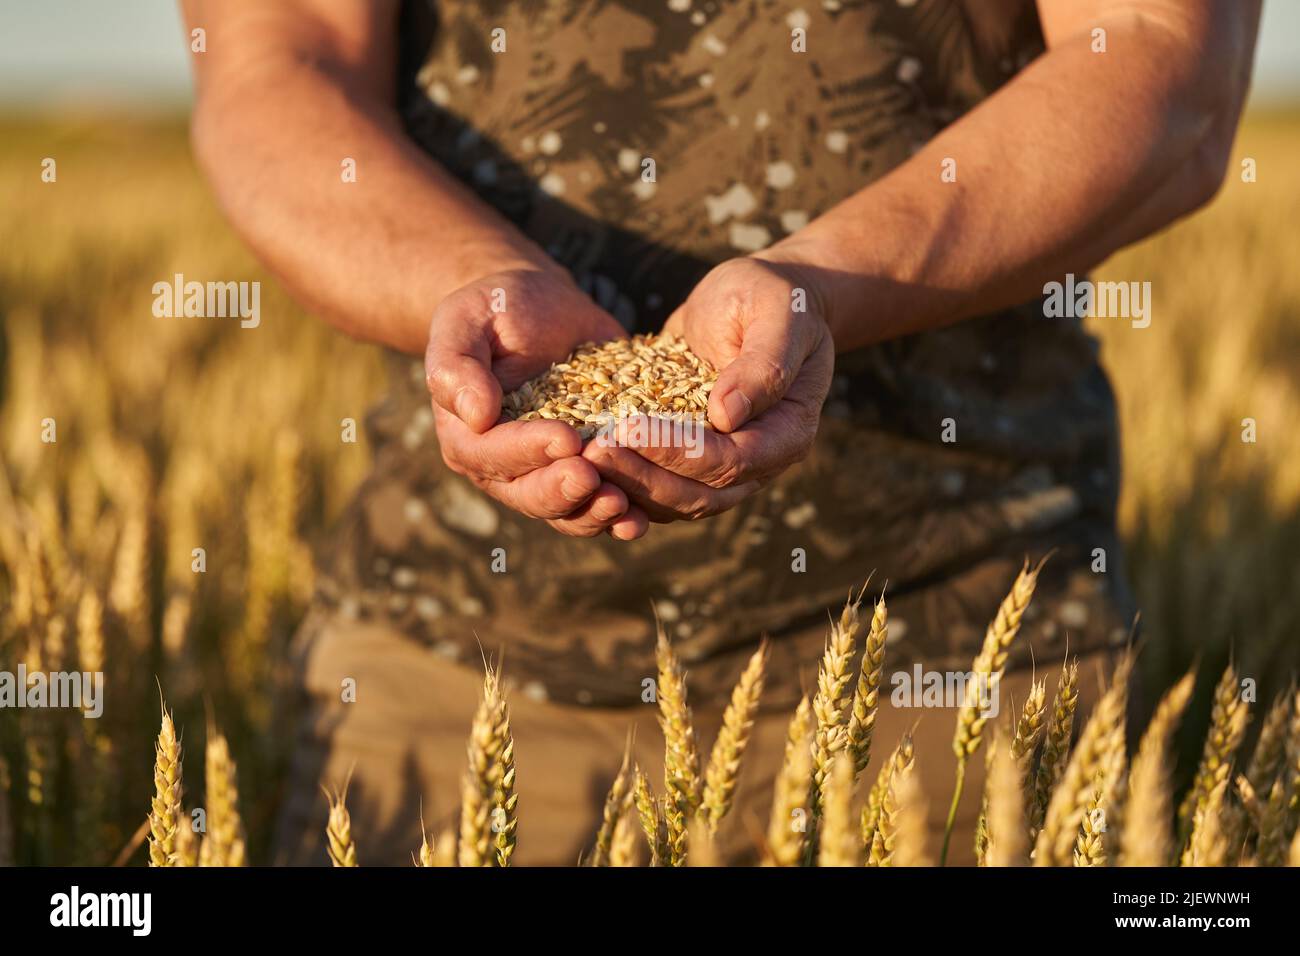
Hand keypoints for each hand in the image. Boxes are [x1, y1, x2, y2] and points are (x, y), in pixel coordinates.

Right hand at [425, 263, 649, 538]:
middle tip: (595, 478)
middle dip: (563, 491)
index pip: (492, 454)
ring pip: (566, 512)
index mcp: (467, 435)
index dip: (528, 450)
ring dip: (594, 514)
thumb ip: (458, 365)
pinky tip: (640, 518)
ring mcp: (547, 475)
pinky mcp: (586, 471)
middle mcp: (503, 467)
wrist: (543, 307)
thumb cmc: (496, 309)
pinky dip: (620, 516)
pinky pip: (598, 505)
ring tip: (622, 506)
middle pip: (529, 495)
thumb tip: (473, 414)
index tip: (566, 438)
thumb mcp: (466, 319)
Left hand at [584, 251, 833, 521]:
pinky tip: (583, 459)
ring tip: (580, 458)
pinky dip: (622, 480)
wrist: (753, 299)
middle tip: (592, 451)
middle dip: (643, 477)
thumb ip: (763, 364)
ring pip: (674, 501)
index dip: (681, 452)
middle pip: (700, 495)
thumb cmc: (772, 298)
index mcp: (787, 433)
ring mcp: (723, 466)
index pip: (732, 462)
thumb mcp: (777, 314)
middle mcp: (758, 462)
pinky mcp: (689, 458)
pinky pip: (656, 486)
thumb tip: (726, 416)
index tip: (628, 428)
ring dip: (627, 485)